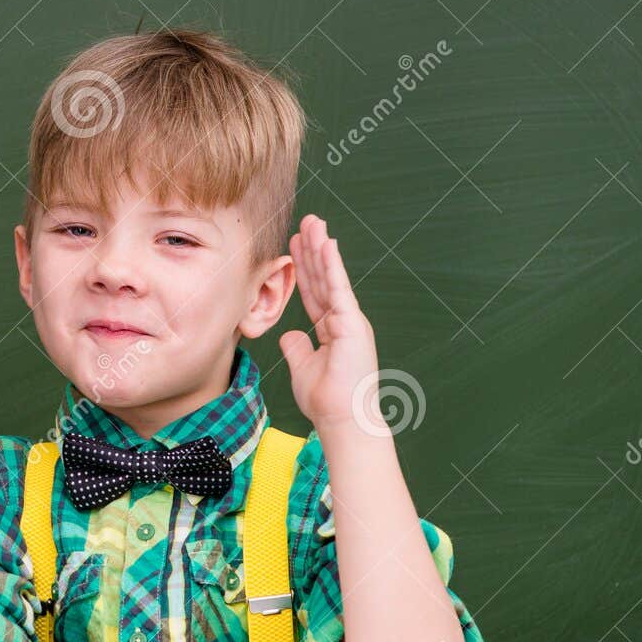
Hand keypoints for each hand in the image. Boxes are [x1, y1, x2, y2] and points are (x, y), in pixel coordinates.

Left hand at [278, 214, 379, 433]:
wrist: (342, 419)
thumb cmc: (326, 400)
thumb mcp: (302, 367)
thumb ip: (297, 347)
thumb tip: (289, 333)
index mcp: (333, 330)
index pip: (314, 291)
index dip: (304, 268)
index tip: (294, 245)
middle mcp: (344, 320)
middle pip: (322, 278)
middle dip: (312, 249)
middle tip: (306, 222)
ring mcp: (350, 320)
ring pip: (331, 276)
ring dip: (321, 247)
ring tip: (313, 222)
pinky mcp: (352, 323)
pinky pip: (339, 287)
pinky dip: (332, 264)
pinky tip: (326, 243)